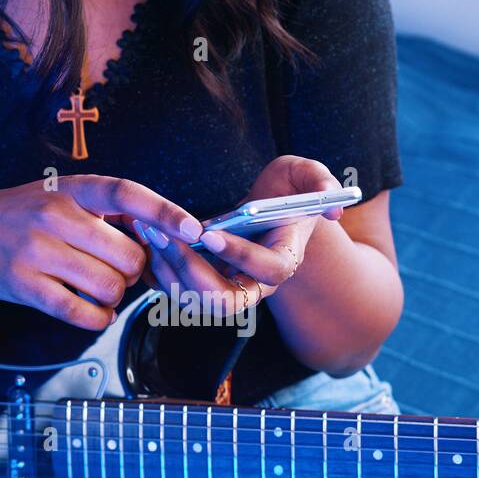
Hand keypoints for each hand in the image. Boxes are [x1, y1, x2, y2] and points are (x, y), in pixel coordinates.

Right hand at [0, 175, 201, 329]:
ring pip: (110, 286)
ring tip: (99, 288)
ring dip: (115, 296)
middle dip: (134, 272)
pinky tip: (92, 311)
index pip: (127, 194)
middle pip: (128, 256)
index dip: (165, 212)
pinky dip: (97, 317)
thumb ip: (102, 212)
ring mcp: (38, 251)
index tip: (195, 230)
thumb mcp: (57, 197)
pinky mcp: (25, 285)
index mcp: (70, 188)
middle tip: (117, 271)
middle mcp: (55, 215)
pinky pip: (82, 312)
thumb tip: (158, 237)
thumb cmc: (18, 218)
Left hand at [136, 155, 343, 311]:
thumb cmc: (287, 192)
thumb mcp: (305, 175)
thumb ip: (321, 182)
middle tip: (165, 239)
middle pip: (226, 302)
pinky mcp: (203, 285)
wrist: (267, 211)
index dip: (240, 255)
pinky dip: (157, 270)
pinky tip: (145, 239)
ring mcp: (228, 287)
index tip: (209, 233)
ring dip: (168, 270)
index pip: (269, 270)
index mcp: (285, 258)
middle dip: (192, 273)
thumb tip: (333, 207)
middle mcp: (256, 284)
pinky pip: (176, 291)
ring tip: (149, 233)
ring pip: (195, 300)